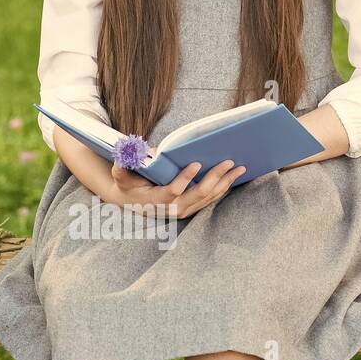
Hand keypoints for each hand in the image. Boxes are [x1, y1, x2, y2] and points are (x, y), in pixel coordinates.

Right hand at [107, 157, 245, 215]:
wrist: (130, 201)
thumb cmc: (127, 183)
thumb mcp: (121, 174)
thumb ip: (124, 163)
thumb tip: (136, 149)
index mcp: (156, 200)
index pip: (173, 191)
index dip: (185, 178)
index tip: (197, 163)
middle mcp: (173, 208)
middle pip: (199, 194)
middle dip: (216, 177)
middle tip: (229, 161)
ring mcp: (184, 210)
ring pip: (209, 198)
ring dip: (225, 182)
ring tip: (239, 167)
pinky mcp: (191, 208)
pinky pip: (210, 199)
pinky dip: (223, 187)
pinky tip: (233, 176)